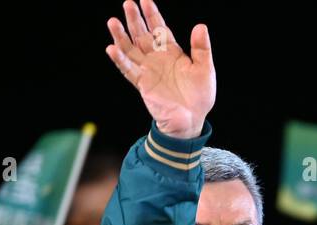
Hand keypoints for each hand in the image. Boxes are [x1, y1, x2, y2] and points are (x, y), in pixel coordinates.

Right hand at [106, 0, 214, 138]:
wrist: (192, 120)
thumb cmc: (199, 95)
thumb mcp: (204, 69)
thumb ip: (201, 48)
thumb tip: (201, 26)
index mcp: (172, 52)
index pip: (159, 29)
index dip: (152, 15)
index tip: (145, 0)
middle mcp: (157, 58)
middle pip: (142, 34)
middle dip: (135, 19)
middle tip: (128, 3)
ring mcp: (148, 70)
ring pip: (130, 49)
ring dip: (121, 36)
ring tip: (113, 21)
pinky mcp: (142, 84)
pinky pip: (128, 70)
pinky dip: (120, 60)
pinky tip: (112, 48)